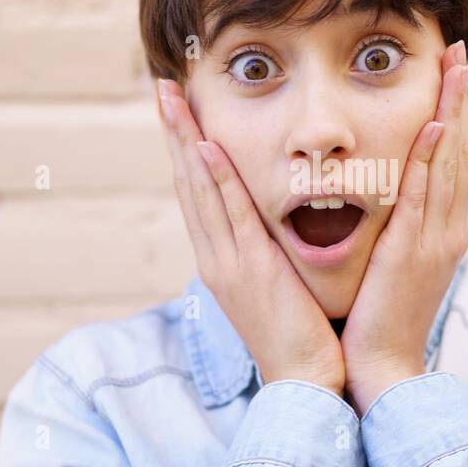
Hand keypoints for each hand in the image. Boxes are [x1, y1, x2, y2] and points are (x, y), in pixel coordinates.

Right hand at [157, 79, 345, 394]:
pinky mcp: (248, 270)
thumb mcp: (279, 280)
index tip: (180, 109)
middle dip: (174, 132)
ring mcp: (227, 261)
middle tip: (163, 87)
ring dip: (184, 140)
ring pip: (199, 190)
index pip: (199, 191)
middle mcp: (215, 254)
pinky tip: (206, 146)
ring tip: (172, 98)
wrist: (304, 378)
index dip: (185, 147)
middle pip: (187, 181)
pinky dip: (215, 179)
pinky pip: (230, 216)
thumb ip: (271, 247)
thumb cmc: (301, 332)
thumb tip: (276, 218)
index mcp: (222, 256)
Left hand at [341, 40, 467, 416]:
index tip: (460, 75)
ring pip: (449, 166)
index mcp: (442, 230)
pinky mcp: (412, 254)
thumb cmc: (381, 317)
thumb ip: (399, 226)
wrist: (383, 367)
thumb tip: (392, 196)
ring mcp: (435, 240)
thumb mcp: (395, 263)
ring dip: (454, 115)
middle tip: (466, 53)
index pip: (454, 160)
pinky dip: (432, 161)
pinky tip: (434, 127)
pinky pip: (423, 199)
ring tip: (457, 70)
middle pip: (461, 152)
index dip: (459, 114)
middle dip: (463, 101)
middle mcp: (447, 228)